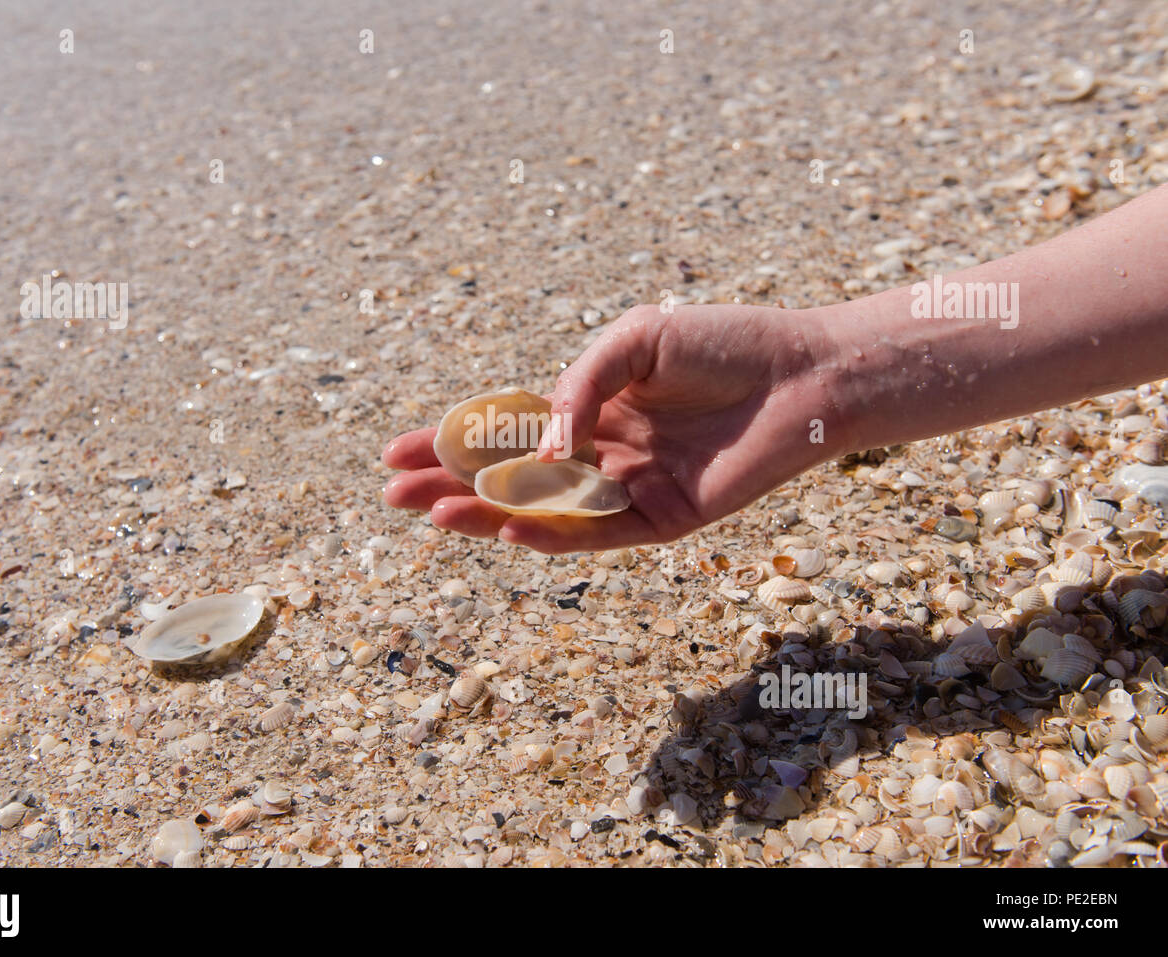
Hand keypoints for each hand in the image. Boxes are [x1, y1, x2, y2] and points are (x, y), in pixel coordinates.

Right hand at [381, 304, 845, 552]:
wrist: (801, 374)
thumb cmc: (722, 344)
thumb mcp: (633, 342)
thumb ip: (576, 386)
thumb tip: (538, 448)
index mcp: (591, 407)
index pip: (504, 431)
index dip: (451, 442)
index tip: (395, 451)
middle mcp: (602, 453)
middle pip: (510, 477)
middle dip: (450, 483)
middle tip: (393, 493)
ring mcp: (628, 490)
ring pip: (543, 511)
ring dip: (485, 512)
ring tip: (432, 512)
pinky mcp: (662, 520)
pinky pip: (595, 533)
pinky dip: (548, 532)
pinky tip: (503, 525)